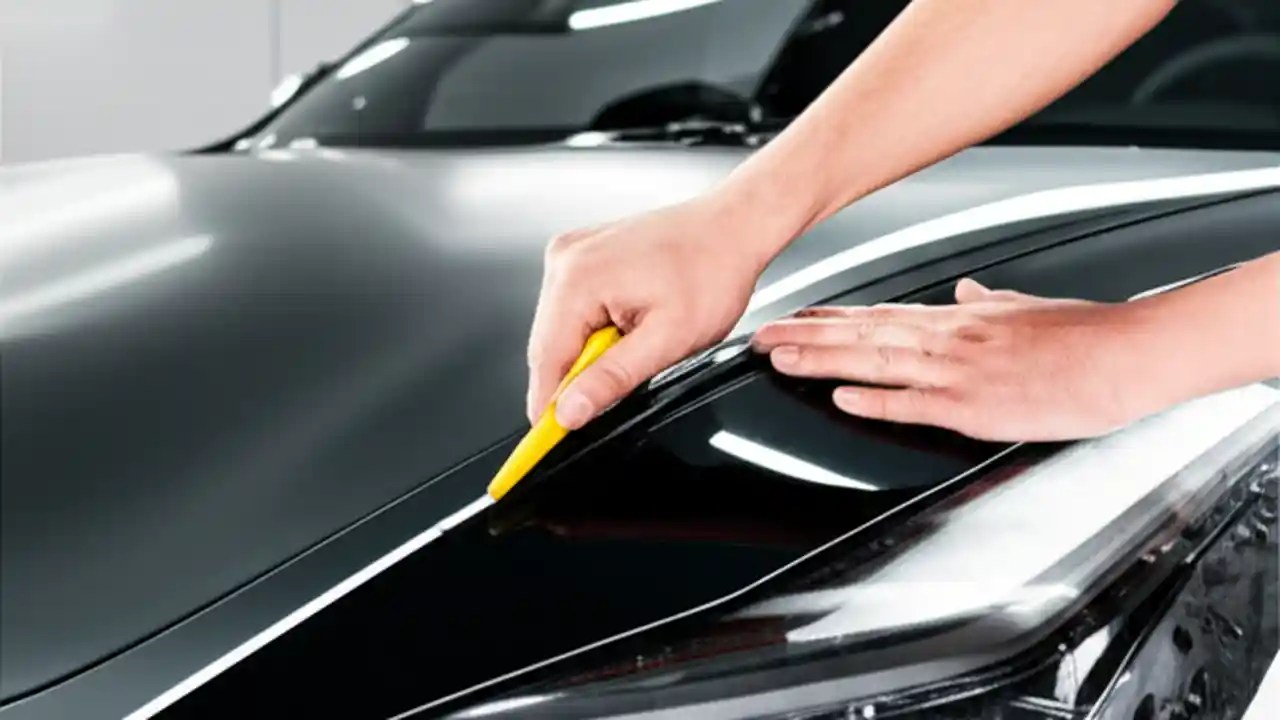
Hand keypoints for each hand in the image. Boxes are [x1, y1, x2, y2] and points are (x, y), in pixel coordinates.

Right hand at [527, 193, 779, 428]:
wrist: (733, 227)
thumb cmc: (713, 270)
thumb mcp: (668, 340)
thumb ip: (613, 379)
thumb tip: (570, 410)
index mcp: (578, 278)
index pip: (545, 359)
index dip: (550, 405)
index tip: (551, 438)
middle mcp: (567, 259)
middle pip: (549, 345)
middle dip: (578, 375)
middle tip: (620, 386)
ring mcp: (572, 253)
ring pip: (560, 330)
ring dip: (590, 351)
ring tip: (636, 340)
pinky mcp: (583, 255)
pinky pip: (573, 308)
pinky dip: (595, 329)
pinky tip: (628, 324)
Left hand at [751, 279, 1169, 441]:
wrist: (1126, 354)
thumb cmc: (1082, 334)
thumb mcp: (1025, 307)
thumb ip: (987, 301)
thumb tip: (963, 289)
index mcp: (957, 319)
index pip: (878, 315)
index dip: (831, 319)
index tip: (794, 318)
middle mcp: (947, 339)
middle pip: (861, 335)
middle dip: (806, 336)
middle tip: (758, 336)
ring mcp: (958, 371)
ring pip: (874, 362)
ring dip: (822, 361)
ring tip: (778, 357)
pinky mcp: (976, 407)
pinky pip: (915, 403)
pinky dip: (875, 400)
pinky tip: (841, 397)